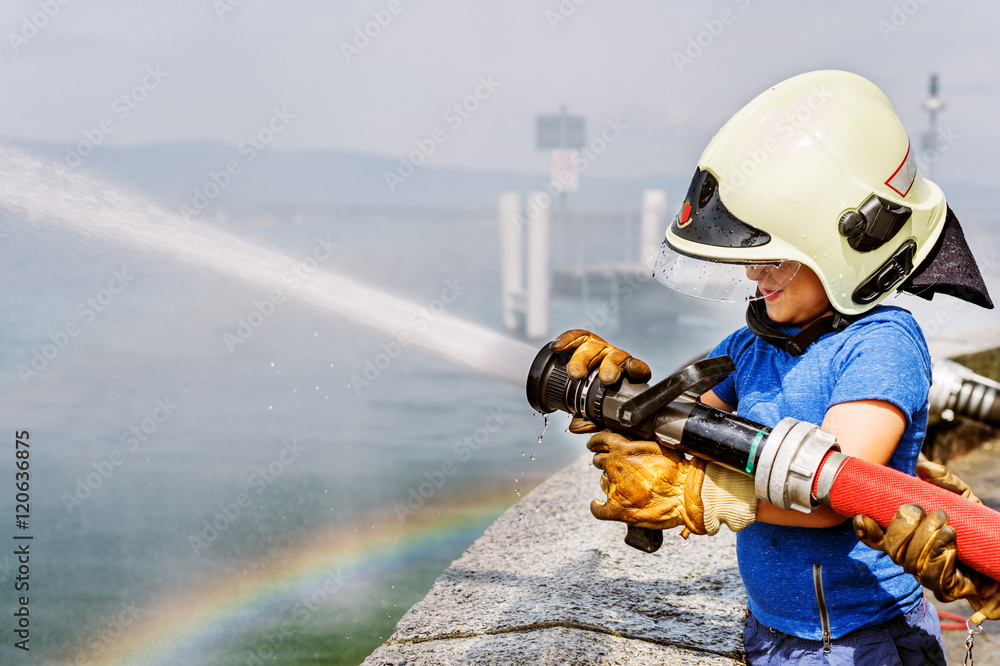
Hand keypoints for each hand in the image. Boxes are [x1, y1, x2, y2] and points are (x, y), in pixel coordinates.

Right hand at [551, 330, 650, 433]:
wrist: (581, 386)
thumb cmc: (596, 403)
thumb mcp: (598, 416)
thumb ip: (591, 422)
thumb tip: (577, 427)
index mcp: (626, 375)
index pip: (636, 368)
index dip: (636, 368)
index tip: (633, 371)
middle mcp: (615, 359)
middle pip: (615, 357)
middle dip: (610, 367)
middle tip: (606, 379)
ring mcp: (601, 349)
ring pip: (594, 347)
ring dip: (584, 359)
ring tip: (575, 373)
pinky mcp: (585, 340)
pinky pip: (577, 336)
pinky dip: (568, 339)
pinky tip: (557, 347)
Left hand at [587, 430, 707, 531]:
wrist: (687, 495)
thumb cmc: (679, 471)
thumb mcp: (659, 446)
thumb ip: (640, 445)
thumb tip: (636, 445)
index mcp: (623, 449)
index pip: (600, 440)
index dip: (596, 443)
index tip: (595, 445)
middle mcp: (614, 466)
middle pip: (600, 461)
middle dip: (606, 462)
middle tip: (618, 467)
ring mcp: (614, 488)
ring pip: (602, 482)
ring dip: (609, 481)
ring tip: (622, 486)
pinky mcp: (617, 509)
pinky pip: (598, 510)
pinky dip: (597, 507)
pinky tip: (597, 504)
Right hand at [853, 465, 999, 623]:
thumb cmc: (977, 527)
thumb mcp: (962, 500)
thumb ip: (944, 482)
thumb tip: (922, 468)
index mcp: (909, 537)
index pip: (878, 538)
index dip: (866, 531)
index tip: (862, 517)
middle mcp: (913, 557)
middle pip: (892, 549)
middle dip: (903, 528)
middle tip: (923, 511)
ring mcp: (927, 575)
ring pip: (911, 563)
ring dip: (926, 540)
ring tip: (946, 525)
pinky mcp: (946, 589)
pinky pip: (934, 577)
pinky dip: (941, 557)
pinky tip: (952, 543)